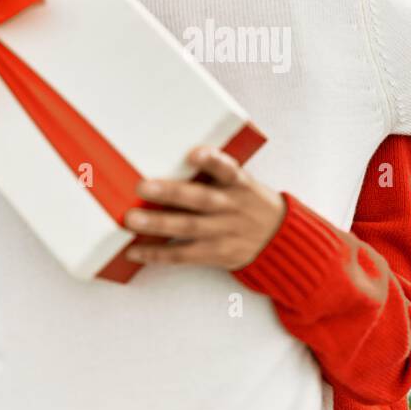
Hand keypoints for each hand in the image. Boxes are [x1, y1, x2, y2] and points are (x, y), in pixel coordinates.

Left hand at [124, 145, 286, 269]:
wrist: (279, 239)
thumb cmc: (250, 203)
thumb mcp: (243, 183)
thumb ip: (216, 173)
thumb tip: (171, 159)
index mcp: (240, 184)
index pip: (229, 170)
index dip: (213, 162)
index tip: (194, 154)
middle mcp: (232, 207)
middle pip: (201, 200)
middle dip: (171, 193)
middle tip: (142, 187)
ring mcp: (224, 232)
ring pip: (189, 228)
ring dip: (158, 225)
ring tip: (132, 220)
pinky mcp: (217, 254)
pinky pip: (184, 255)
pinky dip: (158, 253)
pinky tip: (136, 250)